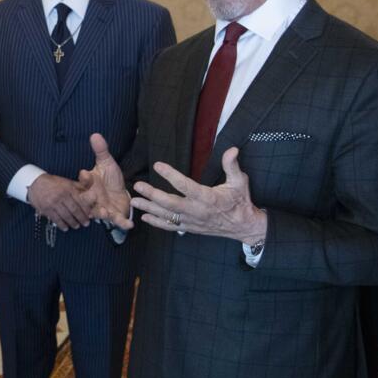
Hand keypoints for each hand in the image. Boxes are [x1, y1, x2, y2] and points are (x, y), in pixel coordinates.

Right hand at [27, 174, 90, 230]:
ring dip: (72, 222)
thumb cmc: (52, 183)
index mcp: (68, 188)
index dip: (86, 210)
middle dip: (81, 218)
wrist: (35, 183)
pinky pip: (56, 219)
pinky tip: (65, 228)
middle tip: (85, 223)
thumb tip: (90, 192)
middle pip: (74, 210)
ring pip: (66, 216)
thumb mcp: (67, 181)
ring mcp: (53, 203)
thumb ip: (79, 186)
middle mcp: (62, 196)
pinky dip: (61, 225)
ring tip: (76, 226)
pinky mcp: (46, 209)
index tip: (90, 215)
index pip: (80, 201)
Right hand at [76, 133, 132, 230]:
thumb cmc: (110, 178)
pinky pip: (117, 221)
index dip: (84, 179)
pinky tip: (130, 224)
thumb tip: (95, 134)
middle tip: (92, 195)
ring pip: (98, 212)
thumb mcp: (107, 163)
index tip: (85, 173)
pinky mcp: (114, 216)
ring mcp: (102, 209)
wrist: (120, 193)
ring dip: (101, 213)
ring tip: (105, 212)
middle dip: (88, 198)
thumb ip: (101, 151)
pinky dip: (123, 223)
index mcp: (88, 186)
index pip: (83, 182)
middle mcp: (92, 199)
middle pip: (86, 200)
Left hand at [131, 147, 265, 243]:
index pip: (186, 185)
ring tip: (134, 201)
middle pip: (171, 203)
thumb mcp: (239, 182)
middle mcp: (197, 210)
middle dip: (153, 194)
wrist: (243, 226)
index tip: (158, 165)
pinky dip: (156, 223)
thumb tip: (232, 149)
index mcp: (208, 198)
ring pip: (167, 216)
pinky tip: (144, 217)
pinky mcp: (189, 228)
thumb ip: (232, 166)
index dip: (171, 175)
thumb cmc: (240, 201)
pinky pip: (170, 226)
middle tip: (138, 185)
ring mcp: (192, 221)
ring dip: (149, 208)